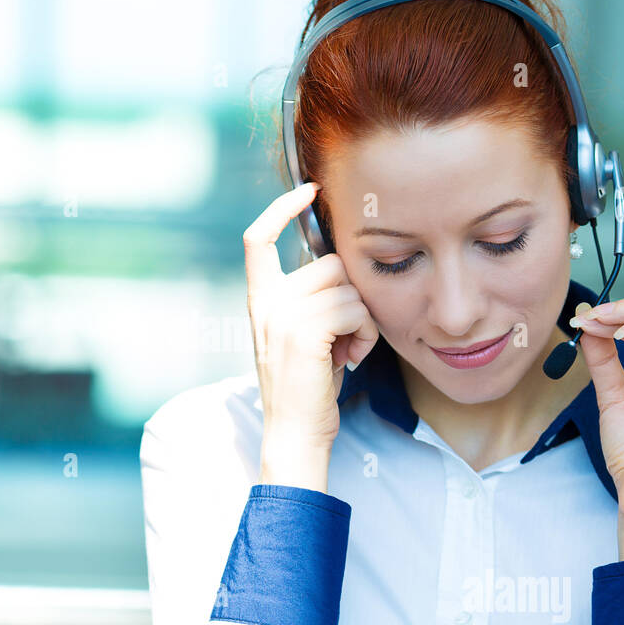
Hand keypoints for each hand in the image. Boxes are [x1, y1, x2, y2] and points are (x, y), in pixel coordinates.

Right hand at [243, 182, 380, 478]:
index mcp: (261, 300)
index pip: (259, 239)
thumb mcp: (303, 336)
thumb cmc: (308, 390)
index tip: (309, 190)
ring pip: (347, 288)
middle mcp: (266, 303)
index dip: (282, 208)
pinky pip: (354, 310)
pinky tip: (351, 359)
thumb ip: (311, 299)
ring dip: (362, 320)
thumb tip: (342, 266)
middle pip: (328, 264)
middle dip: (351, 296)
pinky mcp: (304, 333)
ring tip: (348, 351)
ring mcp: (282, 316)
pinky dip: (365, 335)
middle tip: (347, 336)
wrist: (295, 434)